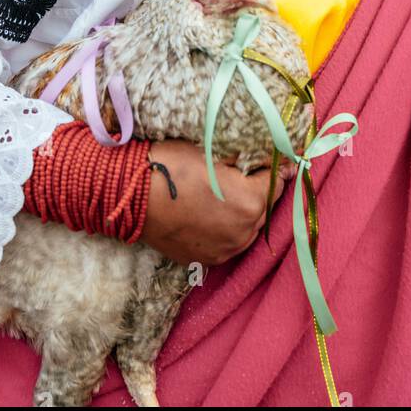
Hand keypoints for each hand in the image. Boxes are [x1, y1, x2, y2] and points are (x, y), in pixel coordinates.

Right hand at [140, 139, 294, 266]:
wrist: (131, 194)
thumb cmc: (171, 164)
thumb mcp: (214, 150)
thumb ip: (249, 158)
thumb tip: (279, 161)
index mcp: (250, 201)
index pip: (276, 183)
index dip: (268, 169)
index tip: (260, 161)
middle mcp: (243, 232)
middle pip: (263, 208)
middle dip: (255, 191)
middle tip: (235, 175)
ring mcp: (224, 250)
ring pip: (246, 229)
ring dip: (241, 213)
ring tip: (219, 195)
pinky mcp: (204, 259)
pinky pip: (226, 242)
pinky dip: (223, 228)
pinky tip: (206, 212)